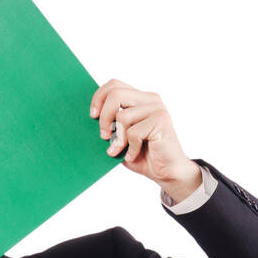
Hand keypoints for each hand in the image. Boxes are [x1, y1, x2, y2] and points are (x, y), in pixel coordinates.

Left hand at [90, 80, 201, 202]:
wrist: (166, 172)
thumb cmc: (143, 156)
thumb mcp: (121, 138)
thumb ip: (110, 125)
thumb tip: (91, 117)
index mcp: (140, 98)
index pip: (114, 85)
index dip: (99, 98)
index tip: (92, 116)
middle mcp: (150, 99)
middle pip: (115, 94)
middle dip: (104, 117)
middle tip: (104, 136)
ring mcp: (157, 109)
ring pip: (123, 116)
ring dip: (118, 139)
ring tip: (121, 151)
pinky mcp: (161, 121)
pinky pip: (133, 133)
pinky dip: (131, 149)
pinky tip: (134, 155)